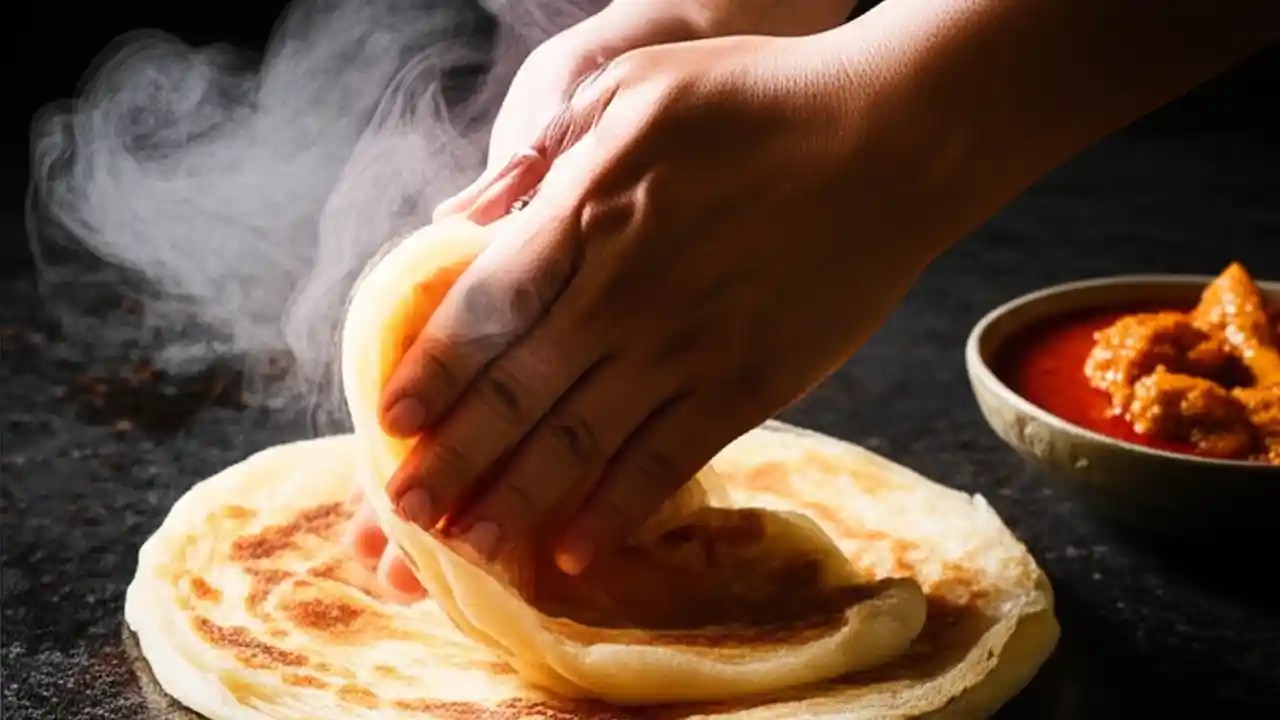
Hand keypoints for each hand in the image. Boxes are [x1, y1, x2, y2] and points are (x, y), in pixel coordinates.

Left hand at [377, 31, 948, 575]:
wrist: (889, 141)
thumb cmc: (756, 97)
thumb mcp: (630, 82)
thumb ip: (545, 149)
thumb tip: (467, 217)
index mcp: (585, 213)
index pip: (482, 309)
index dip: (430, 372)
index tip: (389, 420)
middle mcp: (623, 295)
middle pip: (514, 392)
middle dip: (451, 457)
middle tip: (404, 513)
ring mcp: (686, 349)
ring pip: (578, 442)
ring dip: (514, 500)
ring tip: (465, 550)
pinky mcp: (745, 386)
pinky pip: (666, 463)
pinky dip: (615, 511)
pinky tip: (573, 551)